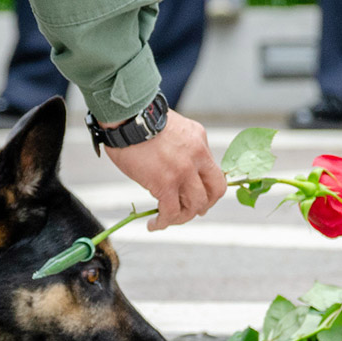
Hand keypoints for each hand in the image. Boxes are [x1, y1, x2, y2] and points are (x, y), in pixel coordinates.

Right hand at [104, 109, 225, 229]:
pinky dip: (163, 222)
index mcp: (199, 141)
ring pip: (195, 205)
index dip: (209, 189)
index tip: (197, 196)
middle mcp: (197, 157)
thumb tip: (176, 166)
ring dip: (182, 217)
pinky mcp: (165, 183)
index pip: (215, 173)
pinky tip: (153, 224)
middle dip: (202, 205)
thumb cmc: (140, 119)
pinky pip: (170, 211)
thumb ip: (183, 147)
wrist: (126, 116)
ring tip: (166, 219)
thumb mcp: (174, 128)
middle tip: (188, 211)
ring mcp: (183, 171)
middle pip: (214, 192)